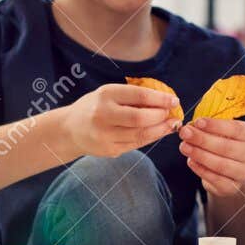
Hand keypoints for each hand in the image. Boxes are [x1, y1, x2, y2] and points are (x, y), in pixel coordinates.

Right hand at [60, 83, 179, 157]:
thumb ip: (133, 97)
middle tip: (173, 114)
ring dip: (161, 130)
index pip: (139, 96)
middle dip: (161, 116)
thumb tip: (166, 101)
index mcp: (105, 95)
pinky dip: (151, 138)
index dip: (160, 99)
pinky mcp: (108, 150)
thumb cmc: (96, 107)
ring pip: (141, 134)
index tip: (174, 100)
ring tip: (171, 124)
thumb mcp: (109, 94)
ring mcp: (104, 135)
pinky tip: (159, 132)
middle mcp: (103, 115)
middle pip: (141, 118)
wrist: (70, 129)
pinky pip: (136, 144)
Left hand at [179, 117, 244, 197]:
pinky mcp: (232, 187)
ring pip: (220, 164)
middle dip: (202, 139)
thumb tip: (191, 127)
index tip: (198, 122)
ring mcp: (244, 173)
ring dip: (199, 154)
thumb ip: (208, 128)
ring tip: (184, 147)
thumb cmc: (221, 144)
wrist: (226, 172)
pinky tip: (191, 161)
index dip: (216, 126)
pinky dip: (201, 169)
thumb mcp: (220, 132)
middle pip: (226, 147)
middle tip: (185, 133)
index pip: (236, 129)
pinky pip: (215, 178)